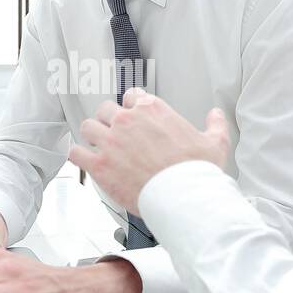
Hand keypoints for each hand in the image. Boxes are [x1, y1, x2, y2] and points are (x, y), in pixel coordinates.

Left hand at [68, 89, 229, 214]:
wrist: (183, 197)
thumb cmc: (196, 171)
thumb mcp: (215, 142)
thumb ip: (215, 124)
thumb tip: (216, 115)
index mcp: (152, 109)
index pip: (131, 95)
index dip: (130, 107)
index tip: (132, 116)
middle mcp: (128, 120)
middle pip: (105, 109)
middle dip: (108, 121)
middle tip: (114, 134)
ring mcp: (111, 141)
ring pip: (88, 127)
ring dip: (91, 136)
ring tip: (97, 146)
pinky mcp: (99, 164)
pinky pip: (76, 152)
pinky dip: (78, 155)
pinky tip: (84, 160)